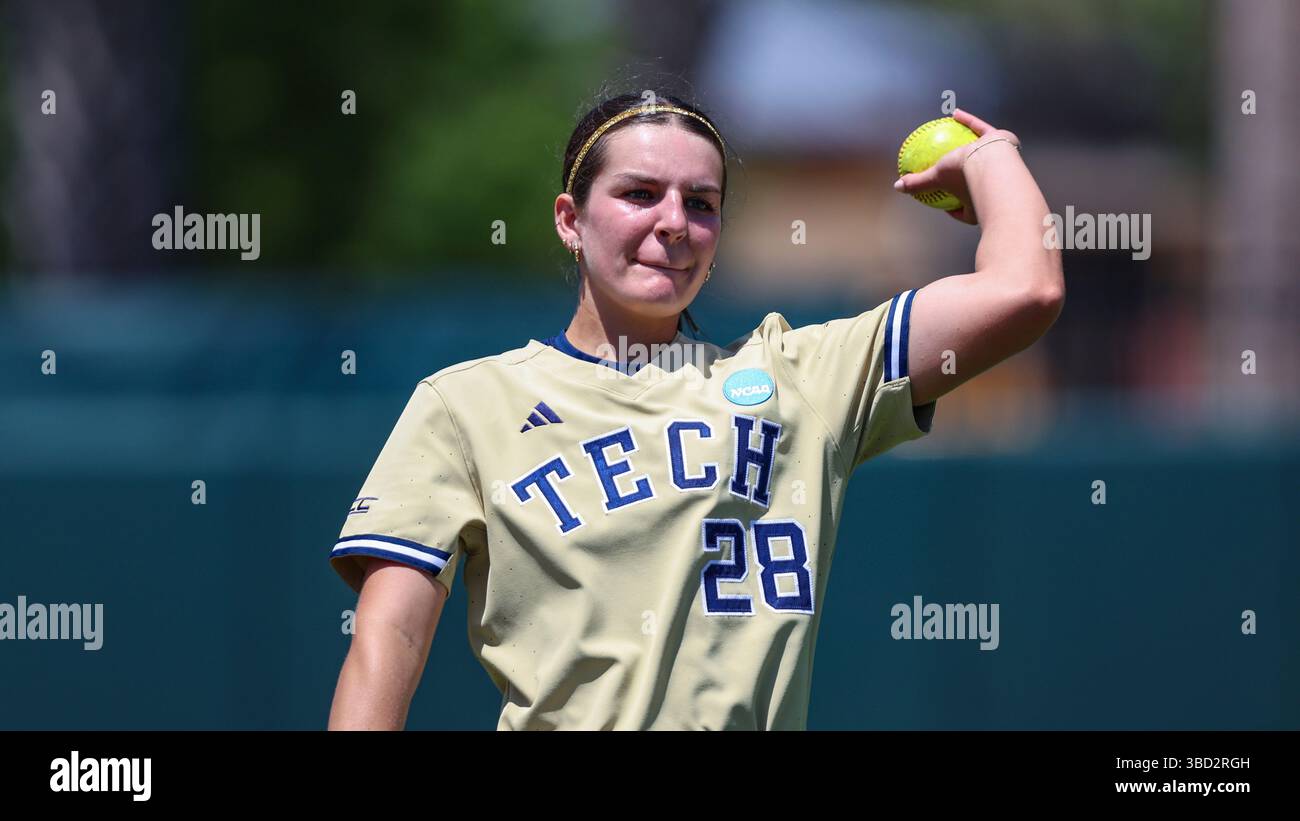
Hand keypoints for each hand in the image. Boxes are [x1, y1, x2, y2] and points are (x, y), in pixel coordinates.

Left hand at [893, 109, 1019, 224]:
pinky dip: (968, 122)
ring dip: (967, 142)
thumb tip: (898, 187)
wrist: (995, 164)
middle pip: (974, 178)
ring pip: (981, 152)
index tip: (943, 198)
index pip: (964, 208)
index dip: (954, 205)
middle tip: (947, 162)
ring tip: (951, 132)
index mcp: (979, 202)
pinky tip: (954, 113)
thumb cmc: (966, 178)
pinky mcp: (1004, 143)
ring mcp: (1000, 163)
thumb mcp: (937, 180)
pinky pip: (982, 130)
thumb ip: (919, 184)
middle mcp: (992, 184)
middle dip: (963, 172)